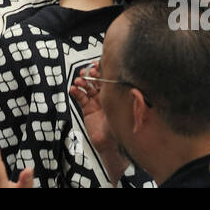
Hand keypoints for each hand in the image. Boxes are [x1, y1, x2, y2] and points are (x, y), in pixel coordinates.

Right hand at [71, 62, 127, 182]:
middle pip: (96, 80)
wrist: (109, 144)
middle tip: (87, 72)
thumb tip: (135, 88)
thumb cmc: (120, 129)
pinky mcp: (87, 108)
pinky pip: (80, 97)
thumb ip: (130, 100)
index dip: (102, 71)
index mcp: (115, 96)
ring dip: (81, 81)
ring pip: (86, 87)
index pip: (107, 79)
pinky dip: (75, 92)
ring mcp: (95, 102)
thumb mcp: (125, 112)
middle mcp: (105, 97)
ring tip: (79, 81)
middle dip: (90, 74)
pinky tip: (74, 89)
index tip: (97, 65)